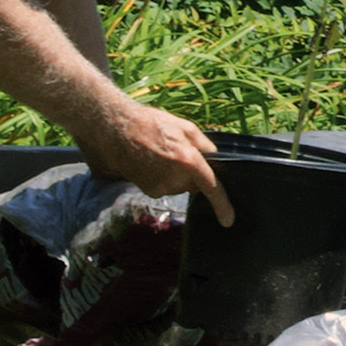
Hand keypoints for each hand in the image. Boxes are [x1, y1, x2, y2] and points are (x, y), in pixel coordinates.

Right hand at [82, 99, 233, 225]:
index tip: (228, 220)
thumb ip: (206, 146)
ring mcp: (162, 187)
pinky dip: (165, 177)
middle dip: (194, 173)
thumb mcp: (186, 128)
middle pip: (195, 184)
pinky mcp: (150, 191)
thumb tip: (216, 162)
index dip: (223, 206)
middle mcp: (176, 179)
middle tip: (179, 153)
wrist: (117, 130)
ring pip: (181, 186)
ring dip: (177, 174)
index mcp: (189, 161)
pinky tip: (153, 163)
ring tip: (162, 155)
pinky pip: (167, 187)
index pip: (212, 189)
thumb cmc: (153, 124)